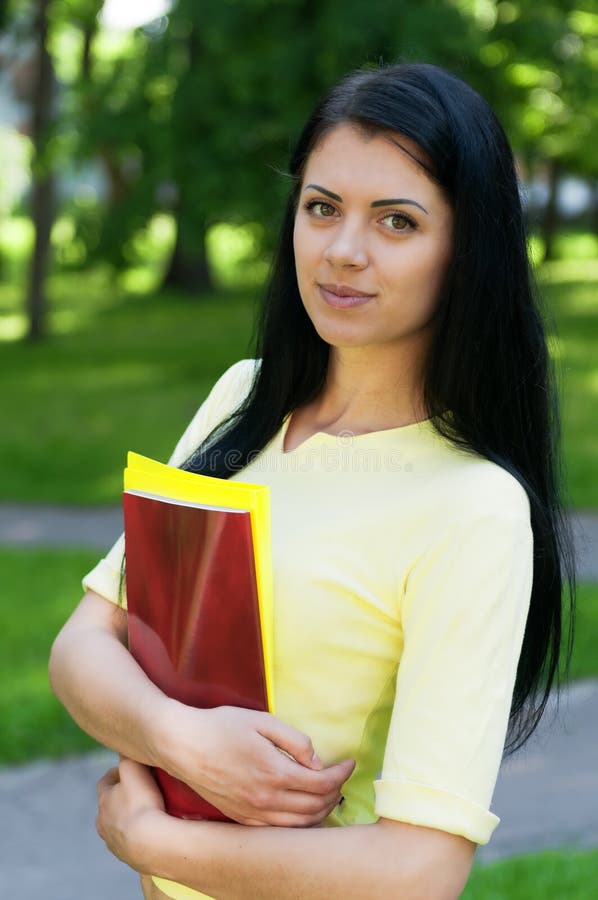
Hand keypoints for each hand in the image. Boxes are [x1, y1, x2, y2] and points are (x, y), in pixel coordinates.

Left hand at [96, 757, 165, 872]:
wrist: (149, 844)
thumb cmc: (142, 803)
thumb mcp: (133, 768)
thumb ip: (128, 754)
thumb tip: (126, 745)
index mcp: (103, 799)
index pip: (105, 782)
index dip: (116, 774)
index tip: (129, 770)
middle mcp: (103, 822)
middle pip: (108, 806)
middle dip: (120, 798)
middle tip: (139, 792)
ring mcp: (113, 842)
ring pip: (117, 826)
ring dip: (127, 819)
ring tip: (146, 815)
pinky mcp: (126, 857)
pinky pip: (129, 843)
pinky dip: (136, 837)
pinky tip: (150, 834)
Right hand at [160, 704, 354, 826]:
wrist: (182, 746)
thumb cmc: (221, 727)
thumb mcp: (261, 721)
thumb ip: (294, 740)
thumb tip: (317, 760)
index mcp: (274, 772)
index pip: (322, 783)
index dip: (342, 774)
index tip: (350, 762)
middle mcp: (266, 799)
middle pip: (315, 807)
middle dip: (335, 792)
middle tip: (342, 777)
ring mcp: (253, 813)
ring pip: (300, 825)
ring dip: (321, 811)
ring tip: (329, 794)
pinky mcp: (241, 818)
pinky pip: (279, 830)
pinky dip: (299, 824)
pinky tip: (303, 810)